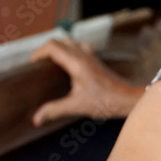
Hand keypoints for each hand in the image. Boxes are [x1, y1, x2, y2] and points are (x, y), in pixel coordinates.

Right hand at [30, 37, 144, 125]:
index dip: (38, 53)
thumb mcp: (76, 106)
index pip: (52, 47)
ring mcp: (91, 56)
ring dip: (58, 48)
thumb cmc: (105, 101)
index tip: (31, 65)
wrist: (129, 99)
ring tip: (50, 63)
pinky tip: (68, 65)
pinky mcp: (96, 61)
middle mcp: (83, 55)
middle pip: (59, 41)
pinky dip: (70, 50)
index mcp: (76, 62)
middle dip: (45, 50)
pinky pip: (79, 48)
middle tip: (38, 64)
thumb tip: (35, 119)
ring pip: (70, 42)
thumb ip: (54, 110)